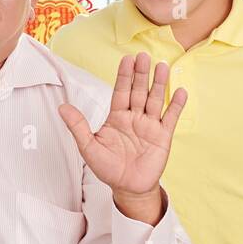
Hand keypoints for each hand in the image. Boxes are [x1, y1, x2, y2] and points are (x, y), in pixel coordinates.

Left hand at [59, 52, 186, 199]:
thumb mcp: (89, 147)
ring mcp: (150, 125)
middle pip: (138, 91)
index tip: (126, 59)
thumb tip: (62, 107)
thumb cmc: (108, 167)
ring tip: (162, 66)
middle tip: (143, 55)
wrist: (128, 188)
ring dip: (159, 84)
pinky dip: (176, 105)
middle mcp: (134, 117)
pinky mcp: (163, 136)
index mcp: (117, 117)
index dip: (124, 76)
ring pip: (155, 100)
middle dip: (140, 74)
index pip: (121, 91)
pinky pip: (170, 118)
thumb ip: (78, 126)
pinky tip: (180, 91)